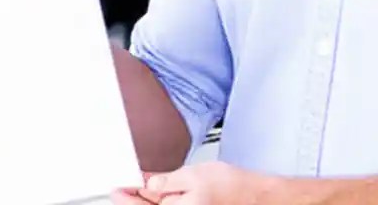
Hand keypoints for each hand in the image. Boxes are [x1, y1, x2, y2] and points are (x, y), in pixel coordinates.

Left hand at [109, 163, 272, 204]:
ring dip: (153, 201)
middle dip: (138, 200)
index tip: (117, 189)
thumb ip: (166, 181)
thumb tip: (147, 185)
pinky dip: (167, 202)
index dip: (125, 198)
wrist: (260, 198)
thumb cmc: (233, 188)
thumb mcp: (193, 174)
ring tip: (150, 186)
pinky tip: (166, 193)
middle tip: (127, 187)